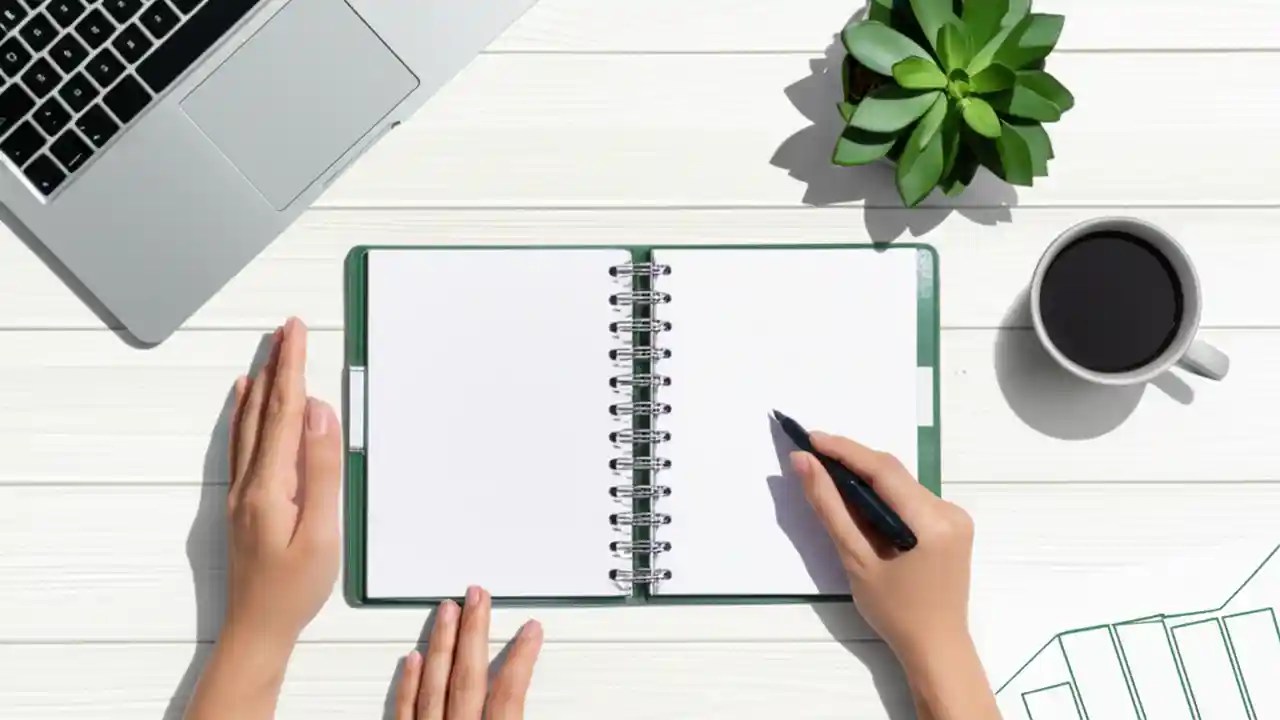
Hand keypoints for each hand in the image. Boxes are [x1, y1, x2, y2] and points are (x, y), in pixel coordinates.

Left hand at [226, 317, 341, 646]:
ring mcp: (244, 490)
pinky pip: (242, 443)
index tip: (297, 333)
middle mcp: (251, 480)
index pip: (286, 412)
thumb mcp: (322, 532)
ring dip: (263, 383)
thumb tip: (321, 415)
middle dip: (279, 365)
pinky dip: (244, 413)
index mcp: (272, 484)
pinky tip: (245, 399)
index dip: (293, 369)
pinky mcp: (244, 501)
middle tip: (287, 328)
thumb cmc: (294, 587)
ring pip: (251, 422)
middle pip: (265, 409)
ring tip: (271, 351)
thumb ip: (322, 470)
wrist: (257, 626)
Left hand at [394, 587, 543, 719]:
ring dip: (441, 645)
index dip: (521, 659)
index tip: (530, 631)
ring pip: (433, 686)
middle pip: (467, 678)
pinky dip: (409, 683)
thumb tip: (537, 706)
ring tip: (446, 612)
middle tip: (478, 599)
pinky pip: (404, 711)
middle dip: (473, 632)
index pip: (508, 695)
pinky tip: (413, 659)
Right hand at [791, 433, 997, 719]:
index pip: (883, 470)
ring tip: (828, 477)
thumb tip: (805, 464)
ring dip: (866, 478)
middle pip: (894, 473)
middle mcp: (950, 510)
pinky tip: (859, 502)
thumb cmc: (894, 613)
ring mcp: (955, 517)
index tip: (810, 438)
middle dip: (852, 461)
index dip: (844, 450)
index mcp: (932, 521)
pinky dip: (883, 496)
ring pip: (901, 484)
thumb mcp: (856, 560)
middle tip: (812, 455)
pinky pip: (911, 498)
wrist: (936, 647)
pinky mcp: (952, 525)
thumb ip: (830, 508)